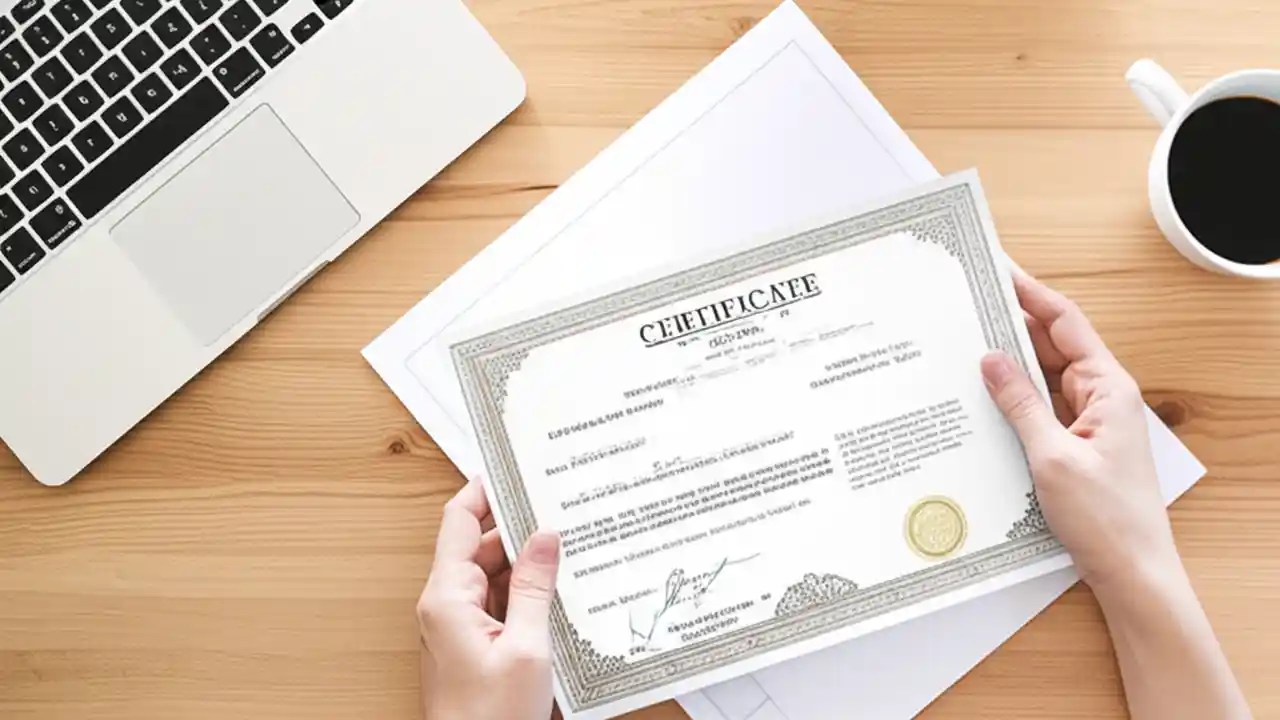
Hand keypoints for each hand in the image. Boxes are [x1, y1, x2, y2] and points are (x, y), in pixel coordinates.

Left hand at [417, 478, 561, 719]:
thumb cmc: (490, 719)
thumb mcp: (527, 648)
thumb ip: (536, 587)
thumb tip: (545, 536)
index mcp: (446, 596)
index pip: (459, 520)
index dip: (486, 490)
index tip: (514, 468)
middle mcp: (446, 605)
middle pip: (481, 546)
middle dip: (520, 530)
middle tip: (561, 512)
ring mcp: (458, 626)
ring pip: (494, 576)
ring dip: (528, 567)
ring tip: (568, 555)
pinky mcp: (474, 645)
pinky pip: (499, 604)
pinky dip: (527, 595)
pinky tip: (558, 595)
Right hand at [980, 269, 1177, 590]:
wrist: (1132, 573)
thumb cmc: (1105, 519)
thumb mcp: (1052, 457)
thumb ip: (1020, 404)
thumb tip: (990, 360)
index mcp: (1109, 388)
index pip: (1065, 323)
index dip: (1030, 292)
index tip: (998, 269)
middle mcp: (1102, 398)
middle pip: (1052, 345)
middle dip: (1012, 322)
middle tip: (969, 303)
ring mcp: (1090, 422)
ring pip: (1044, 377)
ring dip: (1010, 362)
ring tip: (966, 342)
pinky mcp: (1076, 445)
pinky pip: (1042, 407)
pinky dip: (1015, 398)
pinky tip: (983, 396)